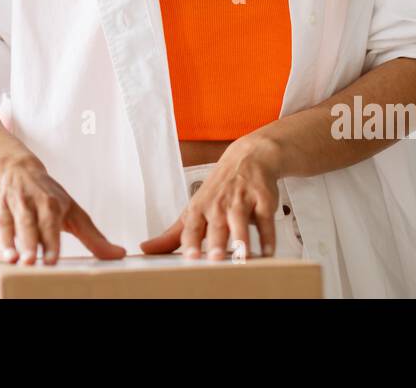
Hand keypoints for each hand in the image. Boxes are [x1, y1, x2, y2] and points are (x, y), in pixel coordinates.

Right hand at [0, 153, 126, 265]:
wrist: (15, 168)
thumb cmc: (48, 196)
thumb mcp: (73, 211)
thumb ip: (93, 236)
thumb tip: (119, 256)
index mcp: (49, 203)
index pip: (50, 224)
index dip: (50, 242)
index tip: (51, 260)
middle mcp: (25, 202)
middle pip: (26, 223)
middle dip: (27, 242)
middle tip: (29, 261)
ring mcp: (3, 204)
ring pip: (2, 223)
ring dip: (4, 241)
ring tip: (8, 259)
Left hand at [139, 135, 282, 260]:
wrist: (248, 158)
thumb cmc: (218, 190)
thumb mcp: (194, 209)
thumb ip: (173, 234)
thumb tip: (147, 249)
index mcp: (200, 208)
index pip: (192, 226)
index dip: (190, 241)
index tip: (190, 256)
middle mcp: (219, 204)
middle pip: (217, 226)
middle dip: (216, 242)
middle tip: (215, 258)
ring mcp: (241, 201)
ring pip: (241, 222)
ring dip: (241, 239)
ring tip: (243, 257)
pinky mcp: (263, 200)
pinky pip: (266, 220)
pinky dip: (268, 237)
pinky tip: (268, 251)